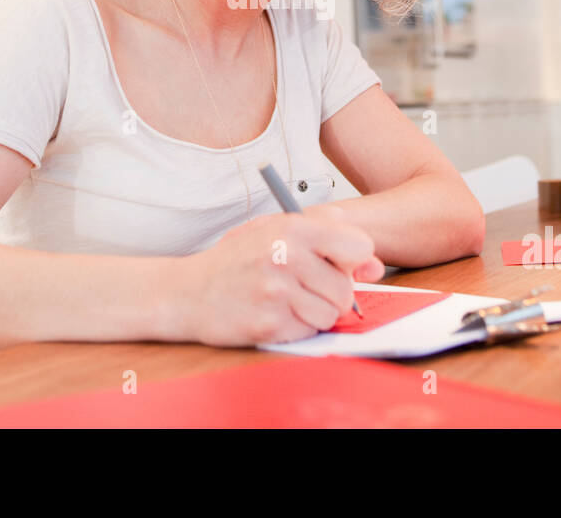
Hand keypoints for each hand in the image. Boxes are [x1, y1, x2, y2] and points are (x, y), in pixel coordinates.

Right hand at [176, 210, 384, 346]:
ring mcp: (277, 292)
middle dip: (332, 293)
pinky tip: (274, 313)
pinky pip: (309, 331)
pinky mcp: (269, 324)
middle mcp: (286, 257)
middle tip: (303, 286)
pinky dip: (298, 327)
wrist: (186, 292)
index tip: (341, 264)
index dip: (354, 260)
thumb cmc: (237, 260)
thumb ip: (327, 234)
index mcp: (292, 228)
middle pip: (346, 289)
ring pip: (331, 314)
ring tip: (287, 300)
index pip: (358, 246)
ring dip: (315, 312)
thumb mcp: (275, 228)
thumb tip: (373, 264)